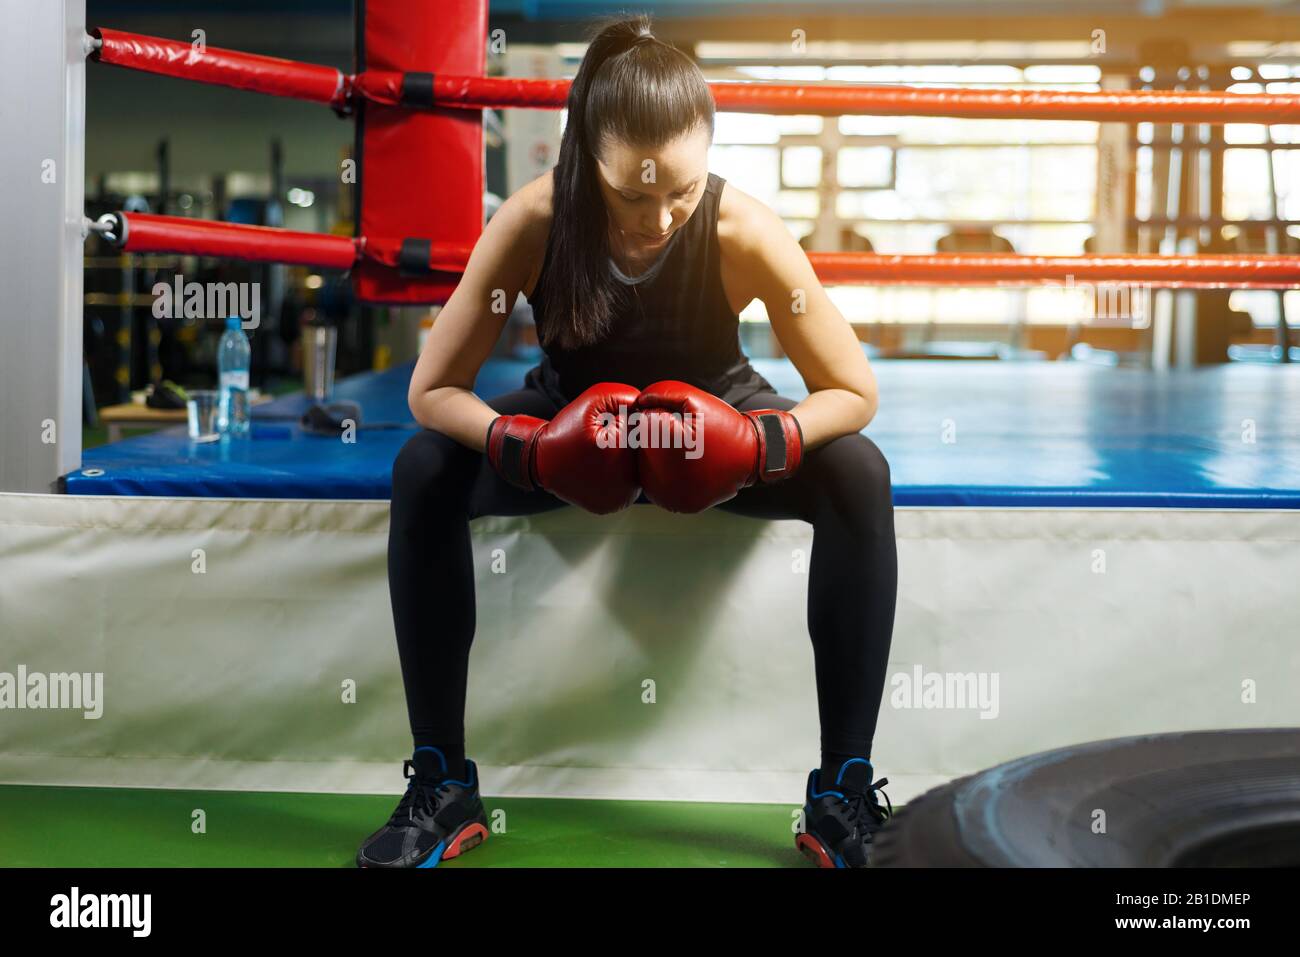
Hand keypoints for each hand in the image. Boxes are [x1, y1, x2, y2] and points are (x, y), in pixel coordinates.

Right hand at [486, 382, 641, 513]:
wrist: (539, 460)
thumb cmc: (566, 429)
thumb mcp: (593, 400)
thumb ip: (625, 396)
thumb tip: (647, 405)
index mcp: (623, 453)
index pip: (644, 428)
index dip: (626, 420)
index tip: (604, 424)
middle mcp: (626, 482)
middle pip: (643, 452)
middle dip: (628, 440)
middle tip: (602, 439)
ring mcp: (621, 498)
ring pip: (637, 469)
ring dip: (626, 458)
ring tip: (600, 453)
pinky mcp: (613, 504)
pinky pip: (626, 483)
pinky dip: (618, 474)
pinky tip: (601, 467)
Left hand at [633, 380, 802, 512]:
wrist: (754, 456)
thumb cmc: (723, 424)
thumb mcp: (694, 400)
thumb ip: (661, 393)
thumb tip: (637, 402)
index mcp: (668, 446)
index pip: (643, 425)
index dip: (659, 415)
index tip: (679, 418)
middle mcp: (666, 477)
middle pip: (642, 450)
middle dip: (657, 438)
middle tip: (685, 435)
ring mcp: (673, 497)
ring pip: (648, 470)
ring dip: (658, 458)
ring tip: (686, 450)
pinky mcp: (680, 506)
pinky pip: (661, 486)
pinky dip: (668, 475)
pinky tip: (685, 466)